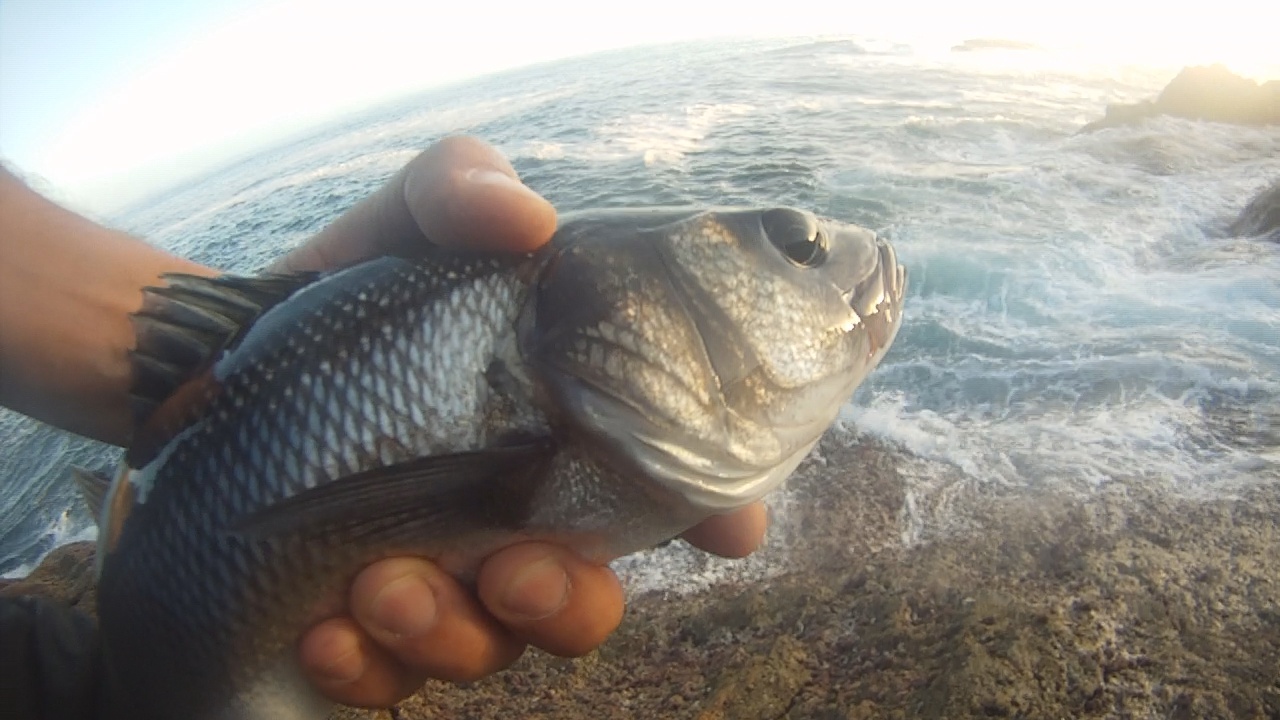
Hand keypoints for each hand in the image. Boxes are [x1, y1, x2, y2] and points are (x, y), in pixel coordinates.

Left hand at [281, 136, 769, 706]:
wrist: (213, 369)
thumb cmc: (344, 298)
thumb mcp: (401, 224)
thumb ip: (463, 189)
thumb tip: (530, 219)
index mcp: (552, 436)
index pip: (660, 488)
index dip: (713, 513)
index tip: (730, 530)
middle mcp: (512, 518)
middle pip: (587, 600)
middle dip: (568, 603)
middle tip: (512, 571)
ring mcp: (441, 583)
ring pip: (491, 648)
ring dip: (452, 633)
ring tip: (379, 585)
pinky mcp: (362, 632)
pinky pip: (388, 682)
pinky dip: (365, 668)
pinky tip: (323, 632)